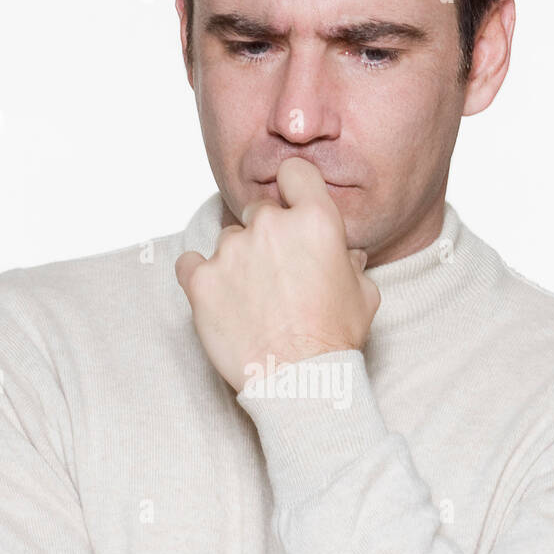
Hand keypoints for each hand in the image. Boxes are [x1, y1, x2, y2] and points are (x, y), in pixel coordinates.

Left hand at [174, 157, 380, 392]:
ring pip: (227, 240)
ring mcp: (230, 251)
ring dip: (237, 260)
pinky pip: (190, 264)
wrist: (299, 381)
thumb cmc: (334, 339)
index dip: (292, 188)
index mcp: (314, 220)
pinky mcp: (200, 280)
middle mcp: (270, 226)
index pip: (294, 172)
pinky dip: (201, 277)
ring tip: (251, 299)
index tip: (289, 206)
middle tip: (275, 273)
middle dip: (266, 236)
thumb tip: (346, 255)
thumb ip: (351, 263)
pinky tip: (219, 298)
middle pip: (258, 211)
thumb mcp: (363, 294)